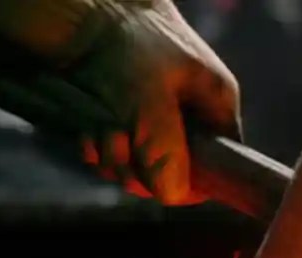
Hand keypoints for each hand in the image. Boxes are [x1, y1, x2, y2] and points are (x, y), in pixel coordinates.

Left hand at [0, 0, 241, 204]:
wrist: (83, 6)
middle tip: (118, 143)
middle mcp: (188, 115)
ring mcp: (154, 118)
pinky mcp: (122, 117)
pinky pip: (115, 155)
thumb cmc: (127, 39)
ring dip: (115, 160)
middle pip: (174, 172)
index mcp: (214, 104)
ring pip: (140, 167)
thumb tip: (173, 195)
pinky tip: (88, 134)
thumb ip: (164, 149)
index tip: (157, 179)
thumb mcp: (149, 97)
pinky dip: (99, 150)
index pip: (218, 165)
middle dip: (141, 169)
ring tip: (101, 131)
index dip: (189, 181)